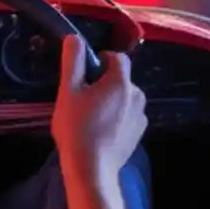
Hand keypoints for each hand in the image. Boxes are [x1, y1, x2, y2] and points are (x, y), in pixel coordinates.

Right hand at [51, 34, 146, 185]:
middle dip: (104, 83)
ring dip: (111, 101)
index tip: (84, 75)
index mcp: (121, 82)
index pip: (117, 57)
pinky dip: (117, 117)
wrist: (92, 170)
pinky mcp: (139, 134)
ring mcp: (140, 116)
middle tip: (83, 99)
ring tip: (91, 118)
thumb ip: (73, 61)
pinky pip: (128, 116)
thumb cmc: (77, 129)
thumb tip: (74, 38)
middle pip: (121, 78)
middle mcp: (137, 95)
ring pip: (124, 98)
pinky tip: (101, 132)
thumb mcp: (68, 91)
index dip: (100, 60)